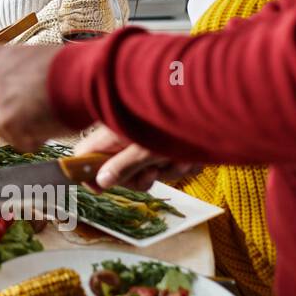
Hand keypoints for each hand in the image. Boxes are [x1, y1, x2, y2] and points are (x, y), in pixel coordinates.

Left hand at [0, 45, 66, 149]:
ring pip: (5, 129)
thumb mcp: (33, 59)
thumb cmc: (68, 67)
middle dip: (13, 118)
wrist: (82, 74)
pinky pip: (19, 142)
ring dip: (26, 130)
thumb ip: (13, 74)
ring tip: (48, 114)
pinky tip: (50, 124)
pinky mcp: (5, 120)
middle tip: (39, 111)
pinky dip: (36, 140)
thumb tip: (0, 94)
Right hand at [74, 126, 196, 191]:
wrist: (210, 107)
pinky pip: (169, 167)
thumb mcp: (145, 148)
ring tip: (177, 158)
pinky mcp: (169, 147)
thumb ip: (123, 166)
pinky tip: (188, 156)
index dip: (89, 173)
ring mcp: (148, 142)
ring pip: (148, 171)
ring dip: (166, 171)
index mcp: (112, 133)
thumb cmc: (174, 121)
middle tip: (152, 172)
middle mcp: (127, 137)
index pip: (85, 155)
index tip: (102, 188)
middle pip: (119, 170)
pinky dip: (180, 166)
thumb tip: (100, 183)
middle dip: (139, 177)